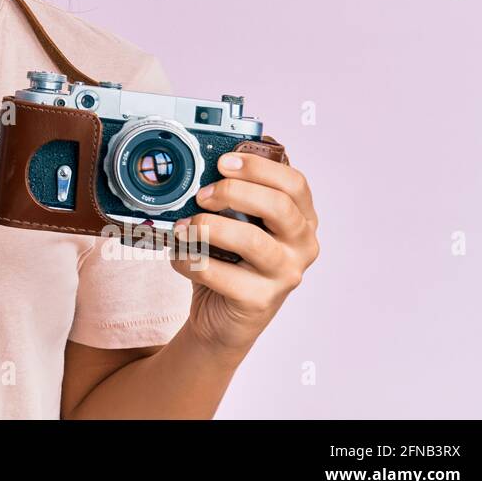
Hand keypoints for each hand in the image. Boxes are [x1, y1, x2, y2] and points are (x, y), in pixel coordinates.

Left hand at [170, 151, 319, 357]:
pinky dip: (190, 260)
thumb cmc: (230, 262)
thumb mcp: (238, 225)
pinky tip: (179, 256)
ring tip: (182, 227)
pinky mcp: (259, 301)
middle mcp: (302, 246)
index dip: (259, 167)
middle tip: (201, 195)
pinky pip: (219, 273)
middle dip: (234, 192)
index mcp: (302, 219)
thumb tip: (199, 167)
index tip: (224, 162)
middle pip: (279, 206)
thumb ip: (232, 199)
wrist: (222, 318)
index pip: (295, 184)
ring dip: (208, 227)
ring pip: (252, 241)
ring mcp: (285, 275)